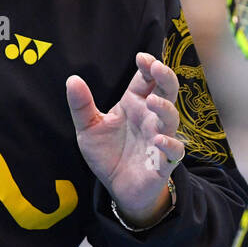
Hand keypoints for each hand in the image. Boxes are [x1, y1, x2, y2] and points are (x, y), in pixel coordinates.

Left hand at [67, 52, 185, 225]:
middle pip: (166, 91)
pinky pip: (175, 151)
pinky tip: (159, 140)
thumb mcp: (88, 128)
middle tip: (157, 67)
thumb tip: (72, 79)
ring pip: (171, 118)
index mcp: (135, 104)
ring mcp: (159, 138)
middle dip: (165, 77)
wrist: (118, 188)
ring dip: (165, 108)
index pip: (146, 79)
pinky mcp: (163, 162)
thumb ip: (81, 105)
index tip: (142, 58)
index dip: (148, 66)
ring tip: (152, 101)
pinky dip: (170, 145)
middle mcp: (150, 117)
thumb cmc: (108, 154)